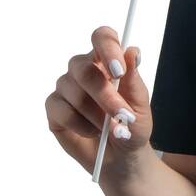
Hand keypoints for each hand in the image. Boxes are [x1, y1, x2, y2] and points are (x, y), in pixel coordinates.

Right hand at [45, 26, 152, 178]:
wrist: (121, 157)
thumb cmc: (132, 127)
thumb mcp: (140, 105)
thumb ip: (134, 79)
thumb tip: (132, 51)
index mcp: (108, 61)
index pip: (102, 38)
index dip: (107, 48)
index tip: (119, 71)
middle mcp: (84, 69)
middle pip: (83, 67)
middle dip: (104, 94)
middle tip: (122, 114)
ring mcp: (66, 87)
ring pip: (72, 90)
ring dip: (96, 114)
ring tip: (112, 129)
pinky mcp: (54, 108)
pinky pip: (62, 110)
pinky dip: (81, 124)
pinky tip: (93, 132)